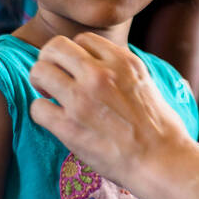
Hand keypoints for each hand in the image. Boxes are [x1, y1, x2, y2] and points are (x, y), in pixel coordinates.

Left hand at [28, 33, 192, 193]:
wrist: (161, 160)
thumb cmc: (160, 128)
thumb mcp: (146, 83)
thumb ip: (122, 70)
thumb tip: (103, 67)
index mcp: (122, 62)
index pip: (83, 38)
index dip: (76, 54)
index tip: (78, 69)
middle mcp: (100, 74)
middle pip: (55, 47)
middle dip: (50, 60)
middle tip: (53, 77)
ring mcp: (82, 100)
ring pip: (40, 71)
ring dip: (40, 82)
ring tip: (49, 96)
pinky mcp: (69, 126)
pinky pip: (37, 107)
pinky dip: (42, 113)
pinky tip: (54, 120)